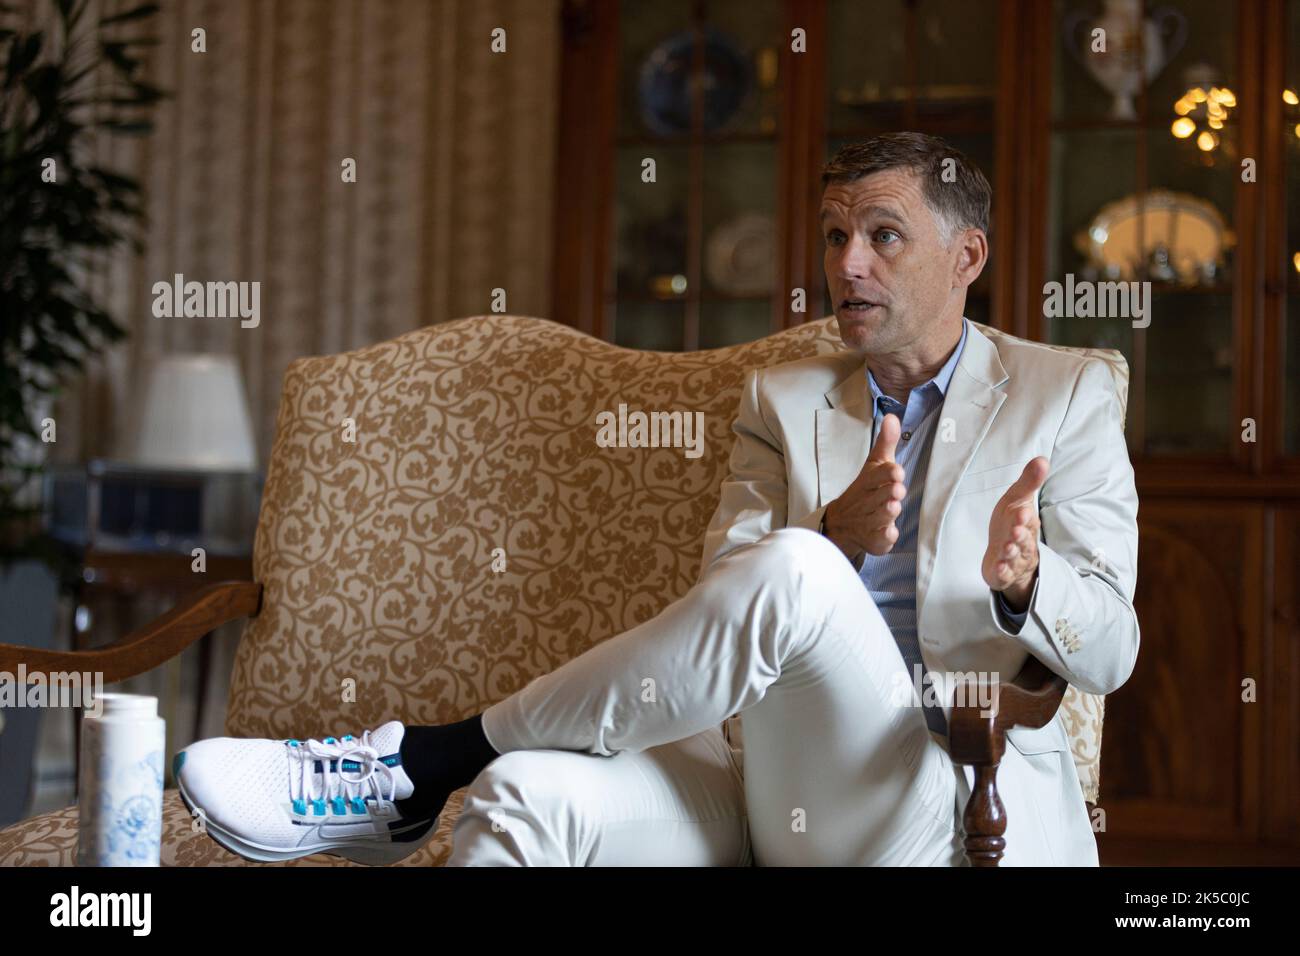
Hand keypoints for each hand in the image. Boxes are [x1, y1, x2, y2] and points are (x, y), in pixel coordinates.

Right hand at [823, 413, 905, 560]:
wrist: (843, 522)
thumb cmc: (865, 490)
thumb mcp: (874, 465)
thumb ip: (885, 443)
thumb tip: (892, 416)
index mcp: (869, 481)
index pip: (877, 474)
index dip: (887, 473)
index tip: (897, 471)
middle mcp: (867, 501)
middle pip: (880, 496)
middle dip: (889, 492)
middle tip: (897, 489)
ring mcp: (869, 521)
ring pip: (880, 517)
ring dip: (886, 512)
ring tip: (893, 507)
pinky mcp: (874, 540)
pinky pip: (880, 540)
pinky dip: (884, 537)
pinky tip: (890, 532)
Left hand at [982, 457, 1048, 611]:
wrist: (1005, 555)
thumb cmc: (1011, 524)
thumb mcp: (1017, 500)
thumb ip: (1029, 482)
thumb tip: (1042, 459)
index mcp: (1026, 524)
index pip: (1027, 521)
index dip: (1024, 518)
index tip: (1022, 512)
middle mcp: (1022, 542)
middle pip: (1023, 539)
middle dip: (1020, 535)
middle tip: (1016, 530)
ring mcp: (1013, 559)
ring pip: (1014, 556)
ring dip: (1011, 552)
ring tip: (1007, 548)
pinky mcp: (1004, 572)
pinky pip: (1005, 573)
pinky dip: (1003, 571)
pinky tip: (999, 568)